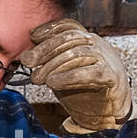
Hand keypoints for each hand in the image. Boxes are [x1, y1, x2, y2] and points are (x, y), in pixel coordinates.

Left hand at [22, 18, 131, 132]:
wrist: (108, 111)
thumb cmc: (83, 90)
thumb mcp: (62, 72)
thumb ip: (47, 63)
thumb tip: (25, 57)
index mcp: (87, 42)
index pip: (69, 26)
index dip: (51, 28)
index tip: (33, 37)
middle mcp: (98, 46)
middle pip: (70, 38)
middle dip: (45, 49)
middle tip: (28, 62)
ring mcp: (106, 60)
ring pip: (77, 54)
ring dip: (52, 65)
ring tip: (38, 78)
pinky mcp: (111, 77)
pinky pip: (90, 72)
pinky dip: (69, 77)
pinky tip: (53, 82)